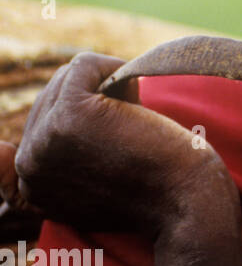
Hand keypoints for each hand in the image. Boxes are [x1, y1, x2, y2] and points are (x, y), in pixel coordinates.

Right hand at [0, 52, 241, 265]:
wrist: (187, 199)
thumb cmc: (159, 188)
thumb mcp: (97, 184)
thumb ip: (70, 157)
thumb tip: (60, 106)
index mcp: (31, 185)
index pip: (41, 124)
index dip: (82, 118)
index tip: (113, 137)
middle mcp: (29, 165)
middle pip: (53, 97)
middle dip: (98, 99)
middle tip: (133, 126)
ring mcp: (44, 139)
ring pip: (69, 79)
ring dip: (109, 86)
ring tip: (136, 117)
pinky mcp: (70, 114)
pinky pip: (84, 66)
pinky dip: (114, 67)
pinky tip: (136, 88)